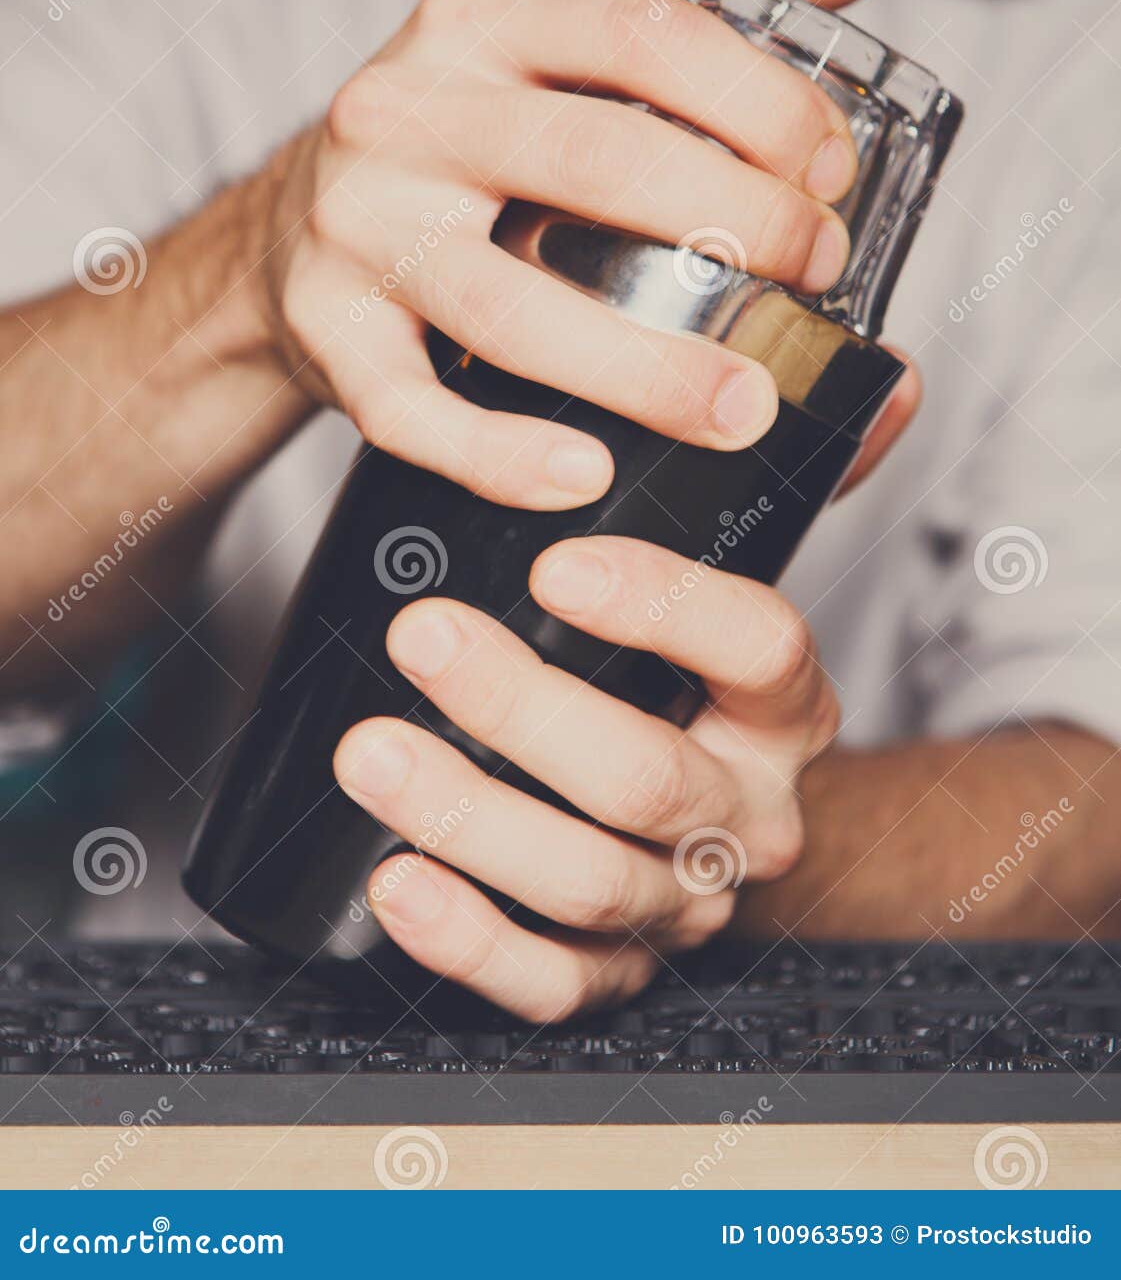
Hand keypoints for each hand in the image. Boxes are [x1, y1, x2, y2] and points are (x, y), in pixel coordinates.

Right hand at [257, 0, 872, 509]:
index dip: (764, 104)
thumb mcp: (559, 31)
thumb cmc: (460, 135)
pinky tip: (586, 473)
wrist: (292, 227)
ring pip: (510, 308)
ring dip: (644, 371)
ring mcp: (357, 228)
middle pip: (596, 163)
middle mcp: (403, 110)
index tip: (832, 172)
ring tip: (742, 408)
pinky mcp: (327, 332)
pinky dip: (502, 453)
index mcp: (477, 20)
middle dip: (737, 224)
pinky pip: (412, 409)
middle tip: (814, 274)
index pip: (646, 33)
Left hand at [334, 536, 842, 1021]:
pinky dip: (467, 938)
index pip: (758, 649)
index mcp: (781, 708)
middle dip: (521, 707)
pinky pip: (551, 981)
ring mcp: (685, 902)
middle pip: (648, 774)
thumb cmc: (672, 692)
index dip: (661, 605)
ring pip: (589, 879)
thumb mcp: (688, 615)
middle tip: (424, 639)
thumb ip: (665, 544)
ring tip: (372, 753)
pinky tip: (399, 881)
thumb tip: (668, 423)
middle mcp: (747, 811)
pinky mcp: (621, 974)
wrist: (701, 830)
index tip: (555, 566)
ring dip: (468, 816)